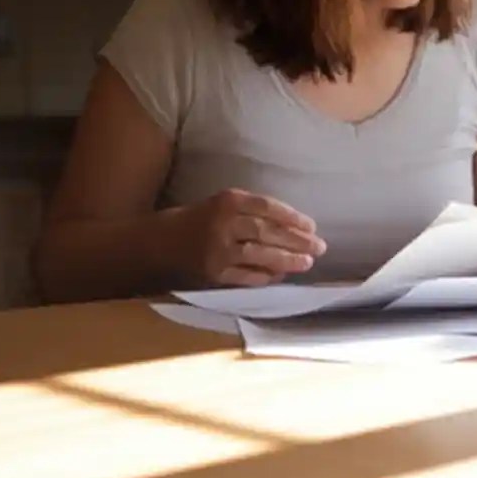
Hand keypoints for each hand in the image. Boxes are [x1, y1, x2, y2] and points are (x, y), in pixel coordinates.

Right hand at [171, 189, 326, 286]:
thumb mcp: (222, 206)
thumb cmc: (197, 221)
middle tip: (320, 247)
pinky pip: (247, 276)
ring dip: (287, 260)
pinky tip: (281, 276)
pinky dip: (266, 276)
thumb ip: (252, 212)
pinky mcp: (213, 273)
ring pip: (260, 255)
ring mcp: (218, 250)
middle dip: (297, 241)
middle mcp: (224, 224)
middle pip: (268, 232)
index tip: (312, 226)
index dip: (293, 218)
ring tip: (307, 263)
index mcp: (228, 201)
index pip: (268, 207)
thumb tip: (294, 228)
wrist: (157, 244)